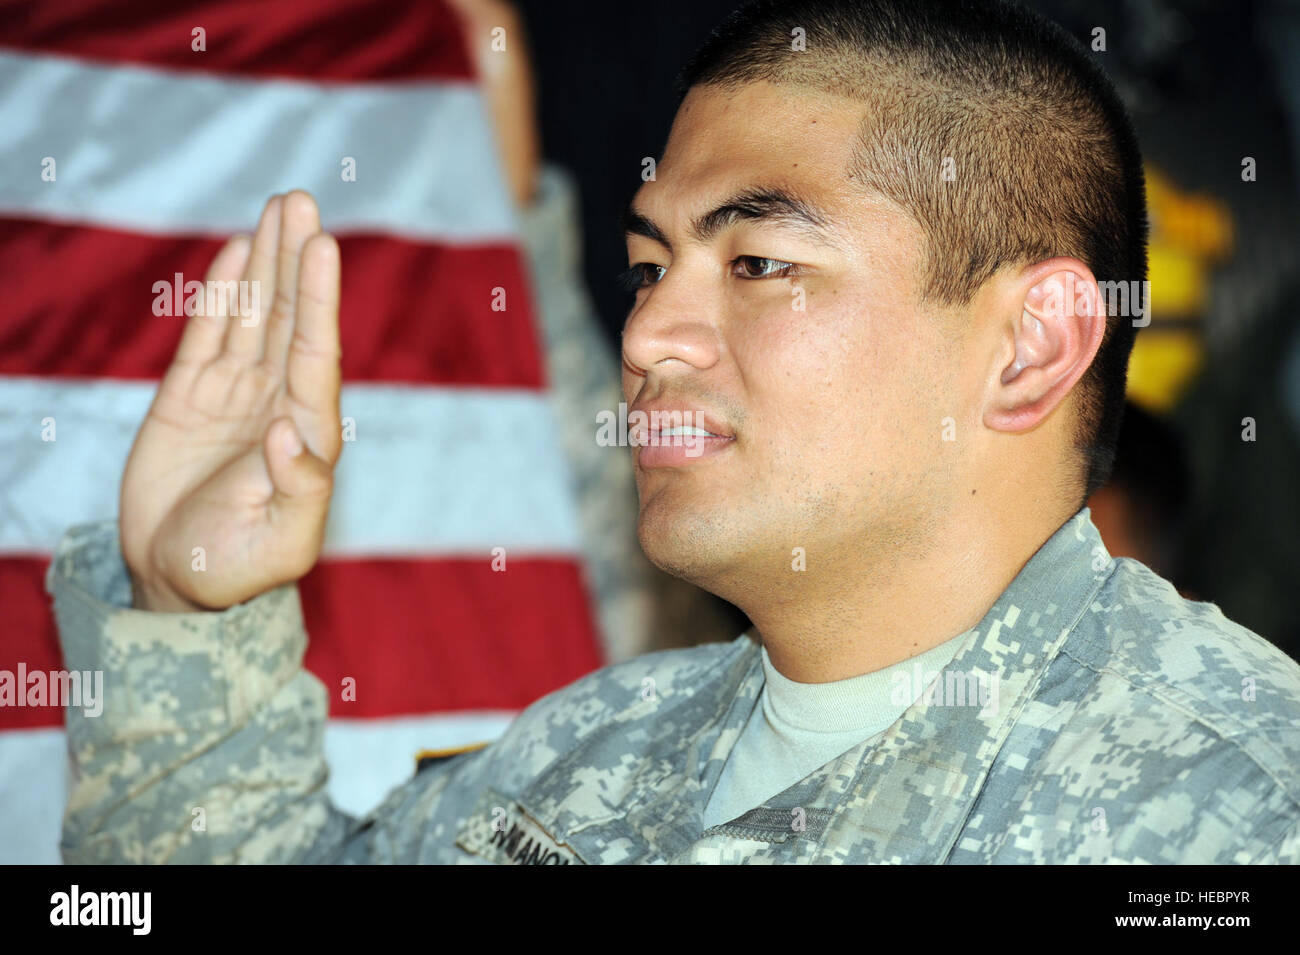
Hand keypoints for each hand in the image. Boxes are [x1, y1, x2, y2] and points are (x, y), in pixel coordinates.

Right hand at [119, 192, 341, 611]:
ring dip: (268, 262)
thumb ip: (298, 492)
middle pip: (291, 320)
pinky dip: (222, 292)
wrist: (176, 579)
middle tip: (303, 200)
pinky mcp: (189, 394)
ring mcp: (235, 394)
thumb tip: (290, 433)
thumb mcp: (280, 543)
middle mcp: (278, 403)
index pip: (317, 355)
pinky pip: (208, 332)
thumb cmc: (237, 569)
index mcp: (309, 436)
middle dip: (298, 260)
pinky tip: (240, 251)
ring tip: (282, 206)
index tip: (324, 247)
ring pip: (254, 316)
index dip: (320, 300)